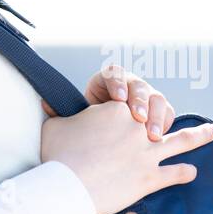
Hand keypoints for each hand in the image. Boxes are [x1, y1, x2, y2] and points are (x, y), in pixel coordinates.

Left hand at [40, 63, 175, 141]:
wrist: (103, 132)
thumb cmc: (89, 123)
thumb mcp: (76, 113)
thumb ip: (63, 108)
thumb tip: (44, 104)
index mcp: (109, 79)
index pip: (115, 74)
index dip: (118, 84)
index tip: (118, 99)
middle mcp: (131, 85)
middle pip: (140, 86)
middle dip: (140, 102)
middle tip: (137, 119)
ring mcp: (148, 98)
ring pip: (157, 100)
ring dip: (157, 116)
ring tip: (152, 135)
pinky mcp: (159, 113)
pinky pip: (168, 115)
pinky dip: (166, 125)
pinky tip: (160, 139)